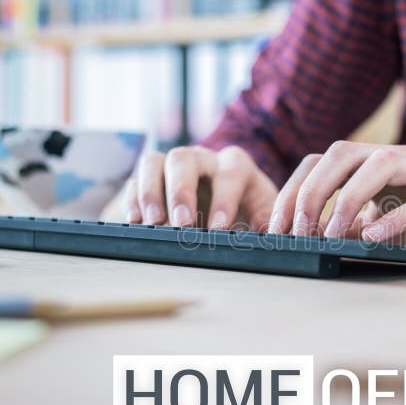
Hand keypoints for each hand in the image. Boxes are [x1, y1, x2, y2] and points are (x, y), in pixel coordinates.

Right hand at [122, 145, 277, 229]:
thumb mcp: (262, 220)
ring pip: (155, 161)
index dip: (224, 199)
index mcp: (236, 167)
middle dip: (181, 191)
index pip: (231, 171)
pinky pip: (134, 179)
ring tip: (153, 223)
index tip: (218, 229)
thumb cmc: (247, 217)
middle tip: (182, 224)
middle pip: (185, 158)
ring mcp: (172, 166)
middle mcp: (203, 159)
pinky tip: (134, 223)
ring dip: (152, 192)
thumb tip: (272, 245)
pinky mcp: (149, 180)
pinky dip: (133, 200)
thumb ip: (267, 228)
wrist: (222, 216)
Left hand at [266, 141, 405, 259]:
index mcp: (375, 162)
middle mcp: (397, 157)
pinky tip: (373, 238)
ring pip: (379, 167)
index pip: (321, 161)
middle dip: (311, 192)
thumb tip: (311, 238)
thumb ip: (355, 221)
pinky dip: (394, 218)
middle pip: (341, 155)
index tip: (276, 228)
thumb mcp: (388, 219)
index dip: (294, 190)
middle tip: (298, 232)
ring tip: (331, 235)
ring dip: (347, 201)